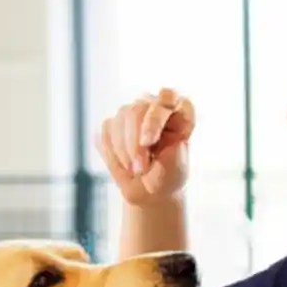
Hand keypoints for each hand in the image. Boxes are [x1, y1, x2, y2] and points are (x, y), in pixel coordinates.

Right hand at [95, 88, 193, 204]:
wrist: (149, 190)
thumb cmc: (168, 175)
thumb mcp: (177, 168)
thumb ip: (170, 150)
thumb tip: (147, 137)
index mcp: (179, 110)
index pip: (168, 97)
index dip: (154, 119)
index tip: (148, 143)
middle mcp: (155, 105)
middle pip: (137, 109)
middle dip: (134, 143)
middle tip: (140, 169)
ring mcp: (133, 112)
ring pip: (120, 119)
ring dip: (124, 151)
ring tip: (136, 170)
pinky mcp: (114, 123)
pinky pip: (107, 130)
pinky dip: (113, 152)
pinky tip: (125, 163)